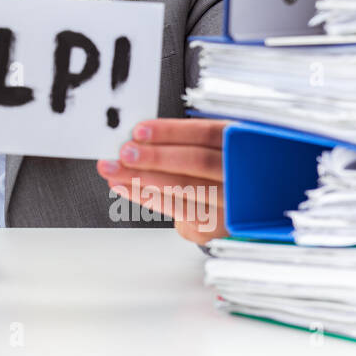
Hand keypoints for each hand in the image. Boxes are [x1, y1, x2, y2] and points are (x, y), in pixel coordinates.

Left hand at [95, 117, 229, 245]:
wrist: (241, 210)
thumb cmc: (219, 170)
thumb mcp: (213, 147)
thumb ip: (185, 140)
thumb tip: (139, 136)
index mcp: (242, 144)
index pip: (207, 134)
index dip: (172, 131)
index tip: (139, 131)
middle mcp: (242, 172)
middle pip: (197, 162)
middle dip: (156, 157)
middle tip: (124, 153)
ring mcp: (232, 201)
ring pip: (185, 187)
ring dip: (143, 178)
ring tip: (114, 170)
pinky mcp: (216, 224)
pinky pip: (177, 209)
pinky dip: (146, 197)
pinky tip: (125, 187)